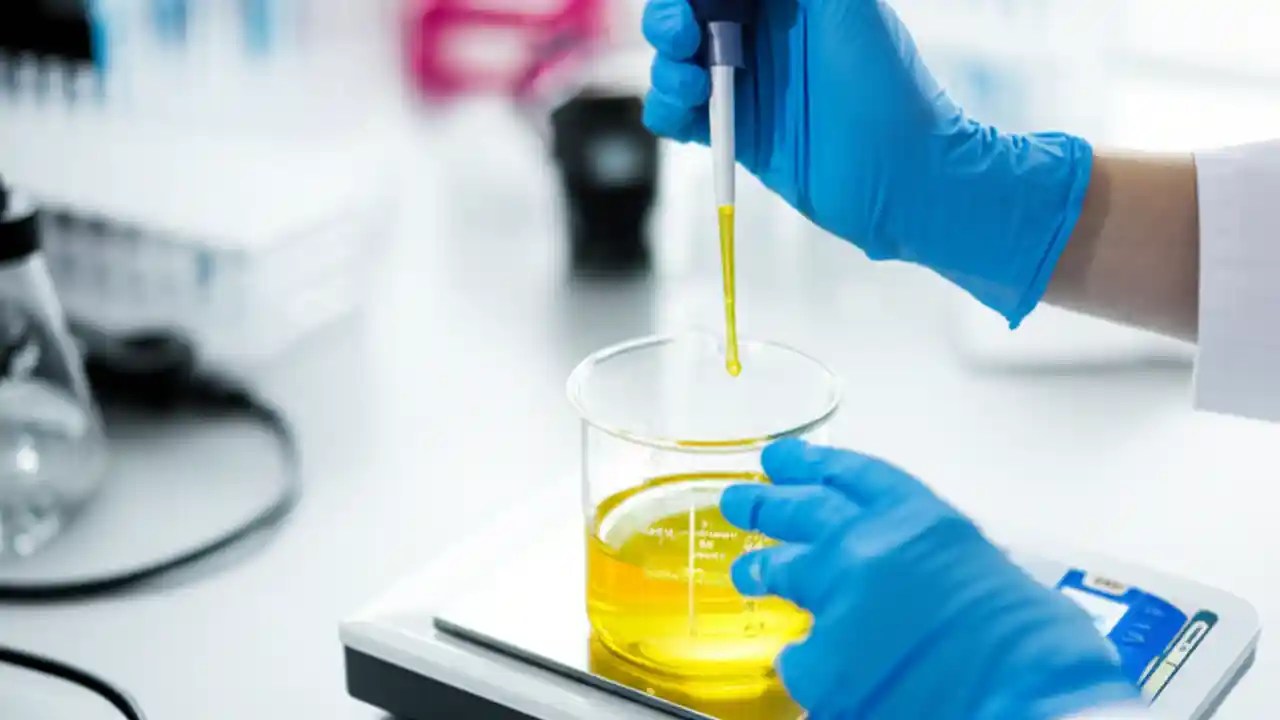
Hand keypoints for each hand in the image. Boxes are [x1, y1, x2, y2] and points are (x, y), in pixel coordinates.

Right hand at [642, 0, 1093, 325]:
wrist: (899, 176)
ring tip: (692, 85)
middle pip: (688, 13)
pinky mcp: (733, 133)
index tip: (700, 5)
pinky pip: (676, 114)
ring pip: (672, 59)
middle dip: (668, 17)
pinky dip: (664, 110)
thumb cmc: (887, 84)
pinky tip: (684, 113)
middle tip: (681, 34)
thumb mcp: (845, 6)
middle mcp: (761, 34)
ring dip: (664, 66)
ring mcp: (744, 83)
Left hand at [720, 439, 1136, 718]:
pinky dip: (801, 663)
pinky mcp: (822, 667)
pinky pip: (795, 659)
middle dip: (767, 504)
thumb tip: (917, 584)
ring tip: (749, 571)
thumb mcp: (993, 577)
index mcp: (921, 521)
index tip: (783, 460)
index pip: (851, 476)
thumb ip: (938, 565)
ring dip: (763, 569)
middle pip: (801, 511)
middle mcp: (868, 548)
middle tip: (740, 500)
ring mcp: (837, 604)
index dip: (811, 465)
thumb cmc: (1037, 653)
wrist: (1036, 704)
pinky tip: (805, 669)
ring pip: (783, 571)